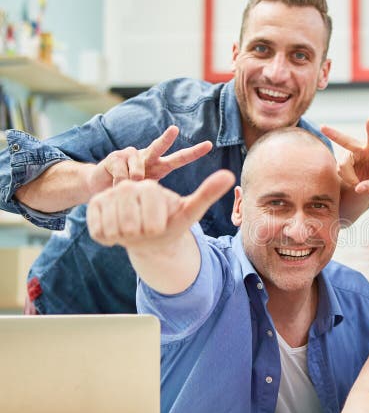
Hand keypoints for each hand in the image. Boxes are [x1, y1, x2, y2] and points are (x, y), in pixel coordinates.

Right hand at [87, 125, 212, 194]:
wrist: (102, 191)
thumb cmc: (131, 194)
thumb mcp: (148, 196)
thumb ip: (158, 195)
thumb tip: (168, 198)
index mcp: (159, 166)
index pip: (179, 159)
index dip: (194, 153)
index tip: (209, 145)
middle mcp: (147, 157)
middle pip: (158, 146)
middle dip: (166, 138)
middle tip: (174, 130)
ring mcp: (130, 155)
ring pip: (137, 165)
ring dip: (134, 180)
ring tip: (128, 189)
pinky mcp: (114, 158)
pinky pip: (121, 172)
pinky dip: (120, 183)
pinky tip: (115, 186)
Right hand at [87, 170, 234, 249]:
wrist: (147, 233)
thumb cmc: (171, 221)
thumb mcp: (190, 210)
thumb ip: (208, 193)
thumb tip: (230, 174)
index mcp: (152, 184)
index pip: (151, 218)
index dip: (156, 228)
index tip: (159, 225)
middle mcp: (129, 185)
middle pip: (132, 225)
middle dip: (141, 235)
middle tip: (144, 230)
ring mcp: (109, 195)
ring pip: (114, 228)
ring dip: (125, 237)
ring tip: (131, 230)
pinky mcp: (94, 205)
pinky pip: (99, 231)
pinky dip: (109, 238)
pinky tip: (116, 233)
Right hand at [321, 119, 368, 194]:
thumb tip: (358, 189)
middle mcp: (361, 148)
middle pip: (346, 141)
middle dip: (334, 134)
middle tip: (322, 127)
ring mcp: (350, 154)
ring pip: (344, 165)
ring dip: (350, 177)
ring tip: (358, 183)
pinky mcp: (342, 161)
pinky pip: (340, 171)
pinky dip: (347, 179)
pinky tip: (354, 180)